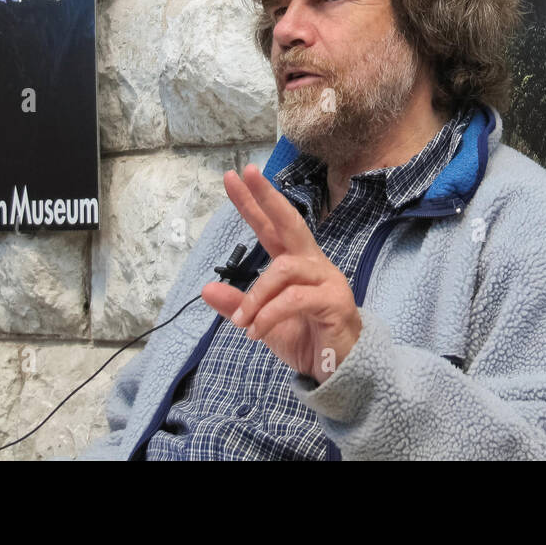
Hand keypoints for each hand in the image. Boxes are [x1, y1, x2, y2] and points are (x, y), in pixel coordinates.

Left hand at [201, 165, 361, 383]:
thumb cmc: (306, 338)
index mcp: (296, 263)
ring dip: (256, 296)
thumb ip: (238, 305)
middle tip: (246, 176)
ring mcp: (327, 279)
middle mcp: (312, 263)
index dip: (253, 202)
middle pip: (291, 222)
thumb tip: (205, 289)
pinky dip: (269, 314)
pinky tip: (255, 332)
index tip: (233, 177)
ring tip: (241, 323)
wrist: (340, 368)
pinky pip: (294, 298)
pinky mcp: (335, 300)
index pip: (272, 226)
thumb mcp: (262, 322)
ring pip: (284, 269)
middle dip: (267, 198)